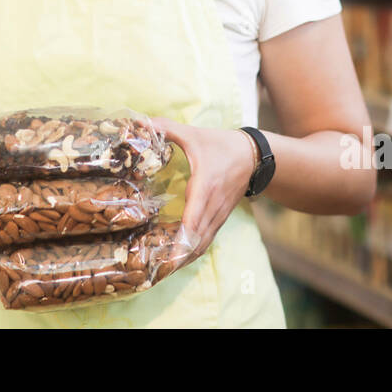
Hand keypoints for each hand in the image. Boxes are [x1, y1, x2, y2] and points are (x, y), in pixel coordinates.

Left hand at [151, 118, 256, 263]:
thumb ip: (166, 129)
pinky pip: (206, 239)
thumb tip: (138, 121)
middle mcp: (213, 205)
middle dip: (178, 257)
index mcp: (206, 185)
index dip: (182, 239)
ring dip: (185, 257)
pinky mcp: (220, 217)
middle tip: (155, 270)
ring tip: (162, 268)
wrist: (253, 154)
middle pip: (197, 239)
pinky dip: (193, 250)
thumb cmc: (220, 145)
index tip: (168, 256)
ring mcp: (219, 214)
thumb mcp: (193, 134)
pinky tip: (177, 256)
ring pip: (202, 243)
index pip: (194, 218)